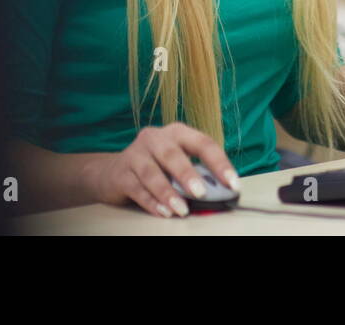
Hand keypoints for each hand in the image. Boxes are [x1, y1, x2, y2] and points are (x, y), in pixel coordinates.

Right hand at [84, 123, 239, 217]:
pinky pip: (137, 189)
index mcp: (177, 132)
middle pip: (173, 155)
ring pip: (152, 173)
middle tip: (201, 193)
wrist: (112, 172)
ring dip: (168, 192)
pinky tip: (164, 212)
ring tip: (181, 209)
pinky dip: (151, 202)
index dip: (219, 163)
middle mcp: (155, 138)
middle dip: (188, 175)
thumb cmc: (155, 166)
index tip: (233, 183)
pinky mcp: (121, 173)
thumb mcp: (176, 163)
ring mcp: (135, 154)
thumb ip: (195, 172)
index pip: (202, 143)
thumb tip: (220, 192)